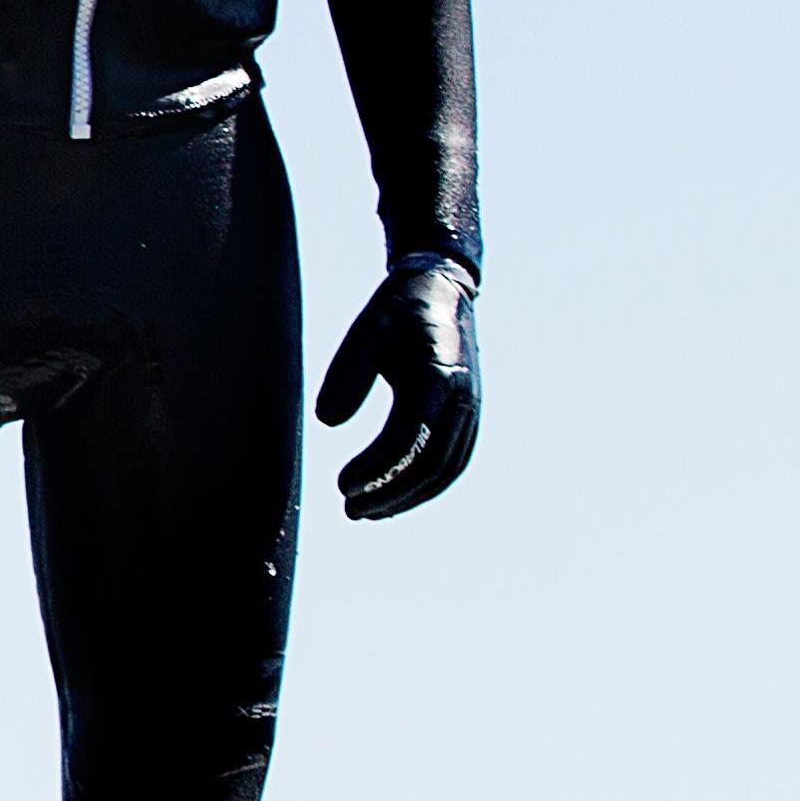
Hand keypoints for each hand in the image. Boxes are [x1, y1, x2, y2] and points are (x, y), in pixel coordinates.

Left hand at [315, 255, 480, 519]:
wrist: (442, 288)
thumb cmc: (401, 306)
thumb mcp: (369, 326)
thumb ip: (348, 372)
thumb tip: (328, 424)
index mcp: (440, 375)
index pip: (410, 437)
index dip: (378, 468)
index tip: (342, 485)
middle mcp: (463, 399)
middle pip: (430, 464)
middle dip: (390, 493)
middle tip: (349, 508)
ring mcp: (471, 410)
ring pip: (445, 470)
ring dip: (406, 497)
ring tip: (366, 512)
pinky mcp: (467, 417)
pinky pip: (451, 462)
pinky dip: (424, 487)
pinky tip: (393, 498)